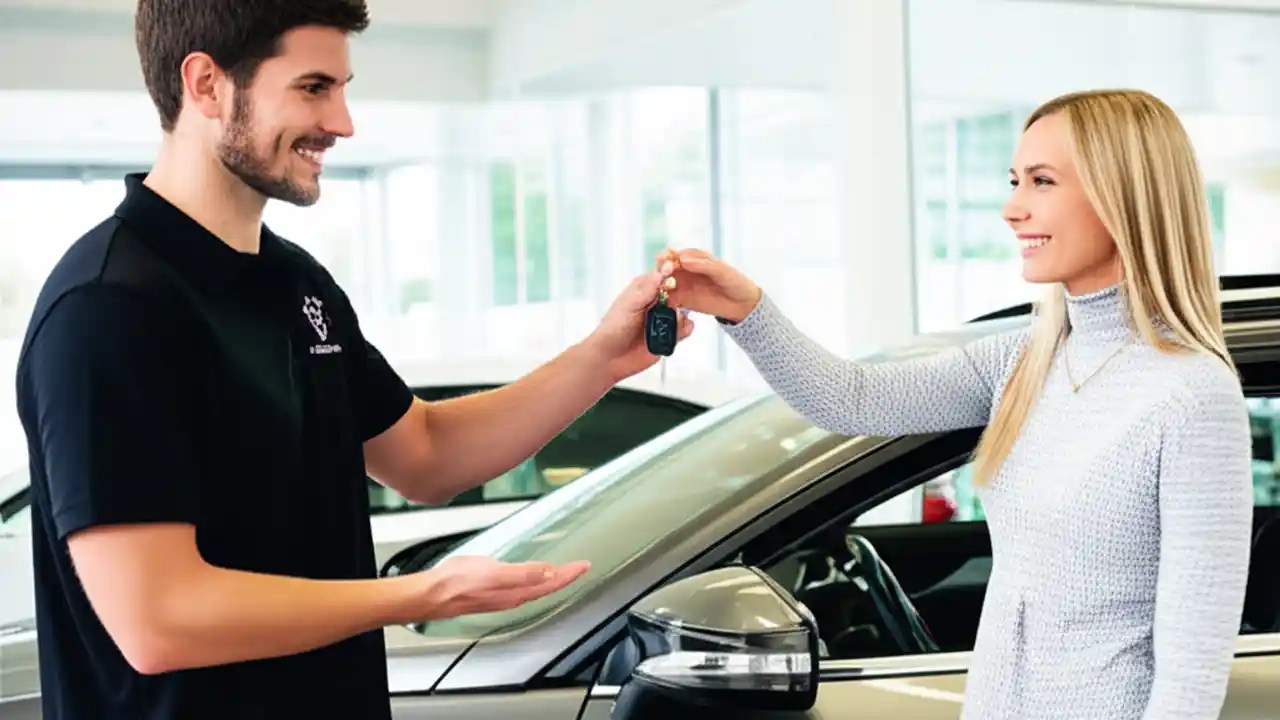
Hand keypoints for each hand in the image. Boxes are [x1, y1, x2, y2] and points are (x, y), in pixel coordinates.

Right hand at [415, 556, 590, 619]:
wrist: (433, 594)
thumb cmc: (457, 583)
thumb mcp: (494, 572)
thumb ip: (523, 573)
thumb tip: (548, 572)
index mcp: (517, 592)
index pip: (552, 583)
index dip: (570, 574)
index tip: (584, 565)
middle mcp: (513, 597)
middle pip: (547, 587)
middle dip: (565, 577)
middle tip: (580, 567)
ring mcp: (503, 596)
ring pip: (536, 589)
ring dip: (552, 580)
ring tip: (563, 572)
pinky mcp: (492, 593)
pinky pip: (522, 588)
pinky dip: (534, 580)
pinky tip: (531, 576)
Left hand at [584, 270, 694, 381]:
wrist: (610, 358)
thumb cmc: (613, 329)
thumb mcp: (629, 305)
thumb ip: (646, 291)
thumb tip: (661, 273)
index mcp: (642, 292)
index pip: (660, 276)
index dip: (670, 274)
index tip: (677, 274)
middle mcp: (654, 304)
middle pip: (676, 293)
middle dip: (681, 296)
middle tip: (676, 303)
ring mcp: (661, 320)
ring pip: (681, 311)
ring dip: (680, 315)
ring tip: (673, 322)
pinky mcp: (667, 336)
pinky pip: (683, 329)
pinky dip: (685, 329)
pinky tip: (678, 332)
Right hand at [655, 248, 761, 323]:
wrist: (743, 305)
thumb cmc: (736, 283)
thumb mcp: (723, 271)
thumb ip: (704, 265)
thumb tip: (683, 259)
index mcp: (694, 258)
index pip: (674, 253)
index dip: (667, 256)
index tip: (665, 261)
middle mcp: (684, 270)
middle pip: (663, 267)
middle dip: (659, 270)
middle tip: (662, 276)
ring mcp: (682, 286)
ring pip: (662, 283)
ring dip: (657, 285)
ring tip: (660, 290)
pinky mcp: (682, 301)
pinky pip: (667, 299)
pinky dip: (661, 300)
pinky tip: (661, 302)